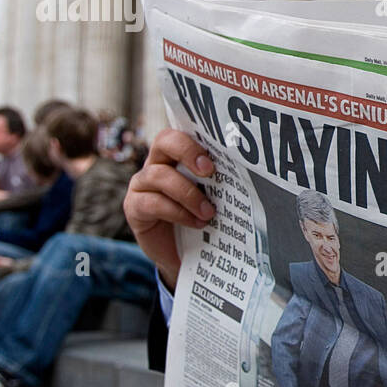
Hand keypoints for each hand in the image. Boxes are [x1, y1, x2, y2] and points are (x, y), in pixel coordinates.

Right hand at [122, 128, 215, 289]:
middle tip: (209, 171)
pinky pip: (152, 203)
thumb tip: (252, 174)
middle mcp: (157, 164)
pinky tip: (195, 223)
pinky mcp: (134, 207)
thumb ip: (223, 182)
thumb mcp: (215, 197)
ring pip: (159, 175)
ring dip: (188, 194)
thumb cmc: (204, 217)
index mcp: (178, 156)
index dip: (197, 137)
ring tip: (208, 212)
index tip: (219, 153)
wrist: (185, 255)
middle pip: (164, 141)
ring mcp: (142, 184)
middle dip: (188, 151)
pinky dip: (177, 212)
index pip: (182, 132)